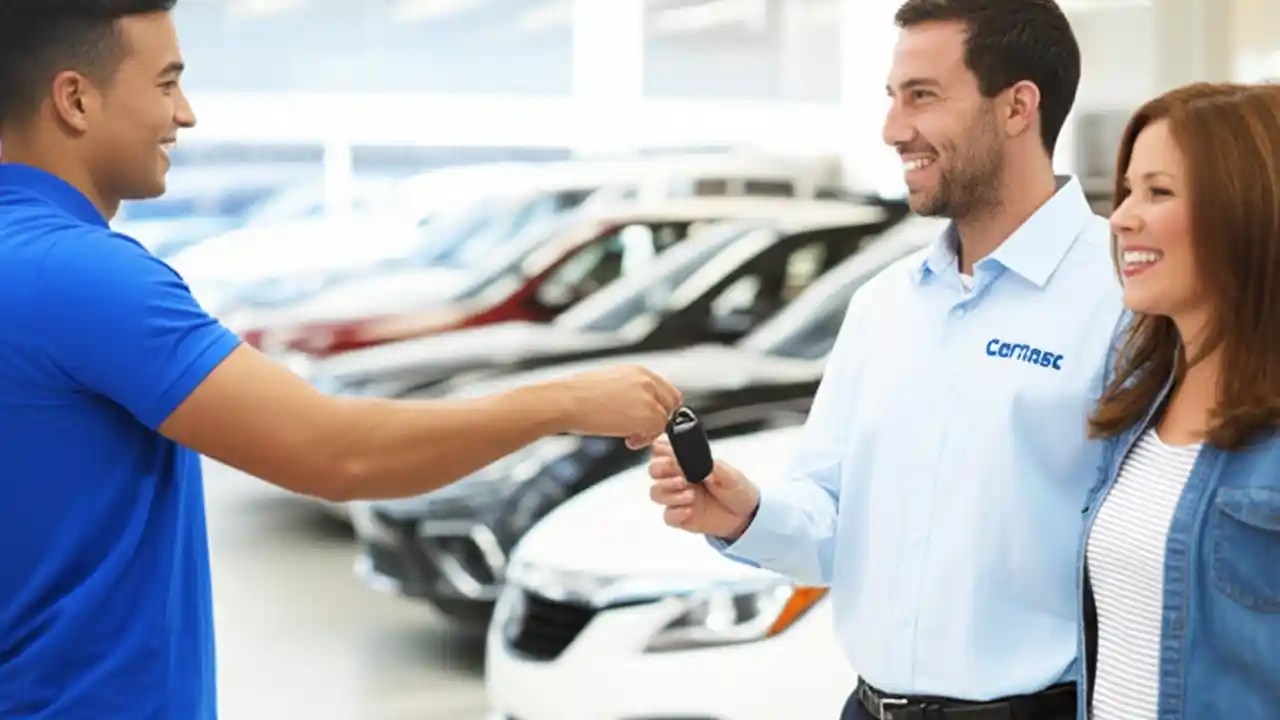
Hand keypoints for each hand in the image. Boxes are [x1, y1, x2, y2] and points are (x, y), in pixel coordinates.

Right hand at [552, 365, 682, 446]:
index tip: (647, 416)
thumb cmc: (575, 395)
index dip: (658, 406)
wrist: (565, 401)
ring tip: (630, 436)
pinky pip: (658, 431)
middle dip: (659, 417)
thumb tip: (631, 405)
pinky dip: (645, 439)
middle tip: (642, 429)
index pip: (664, 389)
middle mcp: (646, 380)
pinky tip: (628, 440)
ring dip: (650, 430)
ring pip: (665, 418)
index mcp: (636, 371)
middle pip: (672, 402)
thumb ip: (627, 392)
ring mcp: (649, 397)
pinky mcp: (649, 415)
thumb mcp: (606, 384)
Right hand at [648, 436, 759, 540]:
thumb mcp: (731, 475)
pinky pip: (667, 516)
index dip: (662, 449)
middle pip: (654, 470)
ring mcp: (677, 497)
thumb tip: (702, 464)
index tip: (670, 453)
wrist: (745, 516)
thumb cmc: (737, 489)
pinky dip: (676, 512)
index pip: (663, 450)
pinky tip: (690, 510)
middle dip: (662, 471)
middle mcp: (678, 477)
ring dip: (669, 492)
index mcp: (687, 462)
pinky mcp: (680, 517)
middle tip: (681, 477)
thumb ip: (715, 468)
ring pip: (656, 492)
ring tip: (691, 495)